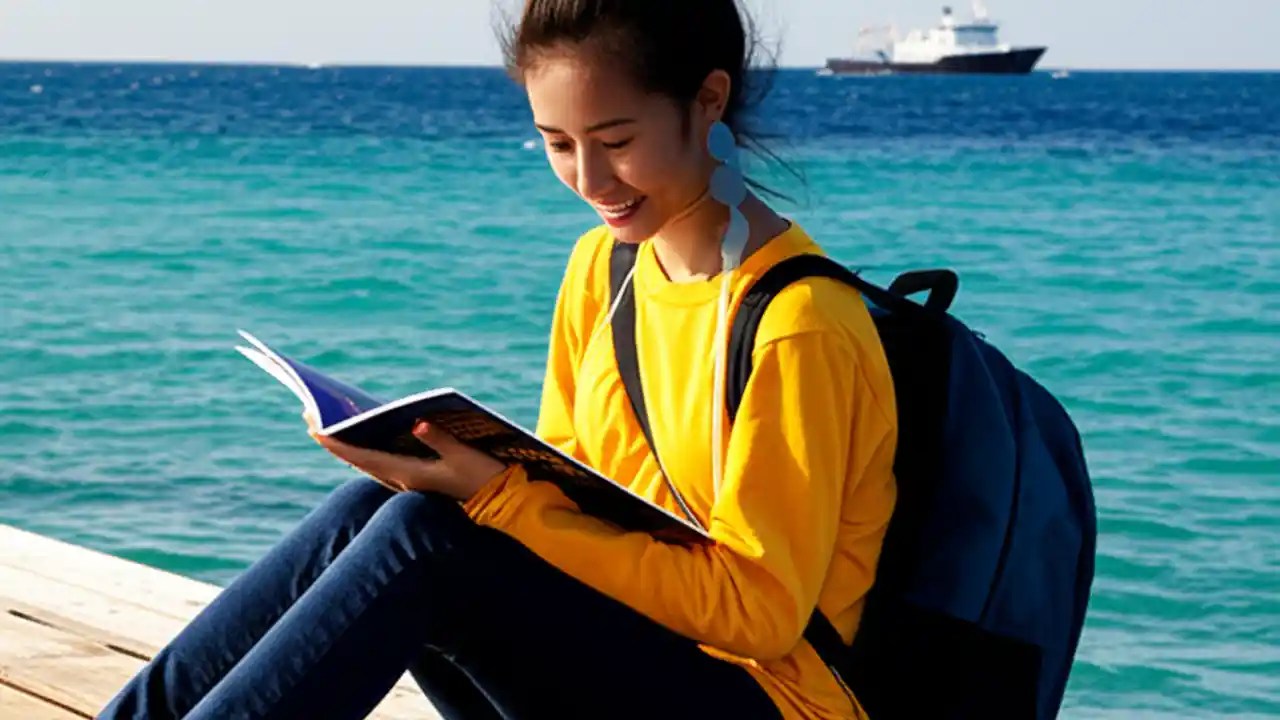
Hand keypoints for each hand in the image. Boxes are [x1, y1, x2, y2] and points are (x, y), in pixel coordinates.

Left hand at [304, 412, 507, 500]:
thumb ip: (440, 439)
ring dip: (344, 445)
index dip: (337, 443)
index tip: (314, 428)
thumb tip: (416, 422)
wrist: (501, 503)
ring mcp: (407, 482)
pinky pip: (378, 464)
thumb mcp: (464, 456)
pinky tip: (355, 440)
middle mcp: (402, 480)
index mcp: (410, 474)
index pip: (364, 457)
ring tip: (323, 426)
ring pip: (365, 463)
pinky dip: (361, 452)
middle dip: (332, 439)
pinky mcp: (415, 479)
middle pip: (357, 459)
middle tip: (308, 416)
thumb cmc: (484, 477)